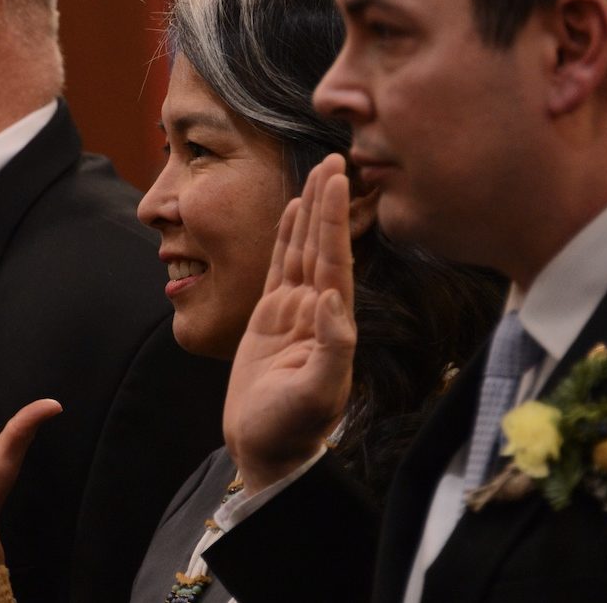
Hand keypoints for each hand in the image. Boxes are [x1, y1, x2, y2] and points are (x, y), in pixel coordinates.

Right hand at [224, 154, 356, 492]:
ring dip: (312, 211)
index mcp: (332, 322)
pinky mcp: (272, 317)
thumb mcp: (316, 393)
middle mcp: (318, 310)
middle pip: (323, 244)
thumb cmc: (290, 428)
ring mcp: (295, 311)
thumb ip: (331, 347)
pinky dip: (288, 236)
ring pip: (304, 249)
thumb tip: (330, 299)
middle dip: (329, 201)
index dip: (335, 217)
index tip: (339, 177)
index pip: (335, 258)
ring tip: (318, 172)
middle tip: (335, 156)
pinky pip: (281, 266)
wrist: (267, 449)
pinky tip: (293, 211)